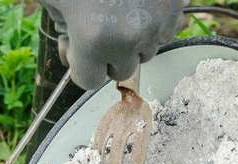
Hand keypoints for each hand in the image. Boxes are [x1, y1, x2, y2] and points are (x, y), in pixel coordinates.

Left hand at [41, 0, 185, 89]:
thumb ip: (61, 25)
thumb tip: (71, 46)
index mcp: (92, 39)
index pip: (88, 80)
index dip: (79, 60)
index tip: (76, 43)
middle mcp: (129, 38)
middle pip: (119, 70)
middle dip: (106, 53)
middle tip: (98, 23)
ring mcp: (157, 22)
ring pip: (146, 51)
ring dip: (131, 39)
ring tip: (119, 7)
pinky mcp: (176, 5)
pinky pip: (165, 29)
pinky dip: (152, 20)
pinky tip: (139, 0)